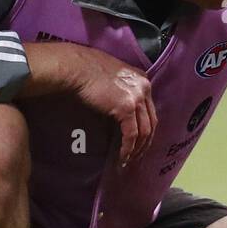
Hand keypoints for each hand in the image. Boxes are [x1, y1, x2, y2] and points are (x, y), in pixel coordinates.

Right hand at [69, 48, 157, 165]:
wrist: (75, 67)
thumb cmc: (86, 68)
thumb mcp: (113, 75)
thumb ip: (122, 87)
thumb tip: (119, 106)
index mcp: (142, 79)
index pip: (150, 108)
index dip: (147, 127)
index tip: (140, 140)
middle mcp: (144, 87)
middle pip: (151, 121)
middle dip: (145, 142)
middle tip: (137, 155)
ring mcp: (136, 98)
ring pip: (144, 131)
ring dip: (137, 149)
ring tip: (129, 160)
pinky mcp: (126, 108)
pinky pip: (131, 134)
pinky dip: (127, 148)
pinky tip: (122, 157)